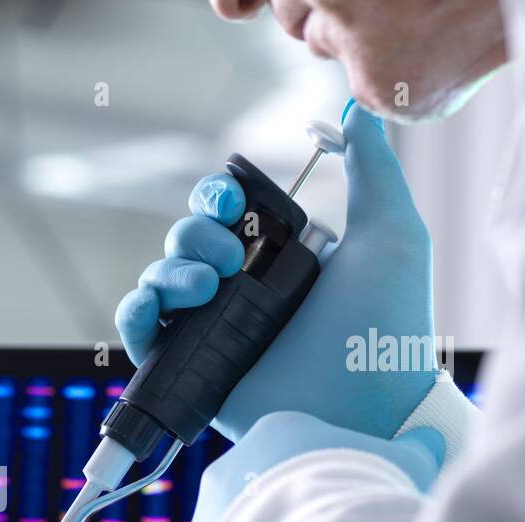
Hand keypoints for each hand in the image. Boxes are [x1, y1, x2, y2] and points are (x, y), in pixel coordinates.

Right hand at [115, 103, 438, 442]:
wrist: (362, 409)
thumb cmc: (384, 329)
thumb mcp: (391, 235)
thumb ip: (373, 170)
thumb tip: (360, 109)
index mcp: (279, 260)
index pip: (224, 215)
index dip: (214, 201)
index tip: (229, 205)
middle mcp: (242, 294)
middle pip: (184, 242)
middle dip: (193, 237)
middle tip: (227, 260)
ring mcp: (214, 334)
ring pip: (158, 283)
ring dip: (167, 274)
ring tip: (204, 290)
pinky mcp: (190, 372)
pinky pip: (140, 334)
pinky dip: (134, 314)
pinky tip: (153, 309)